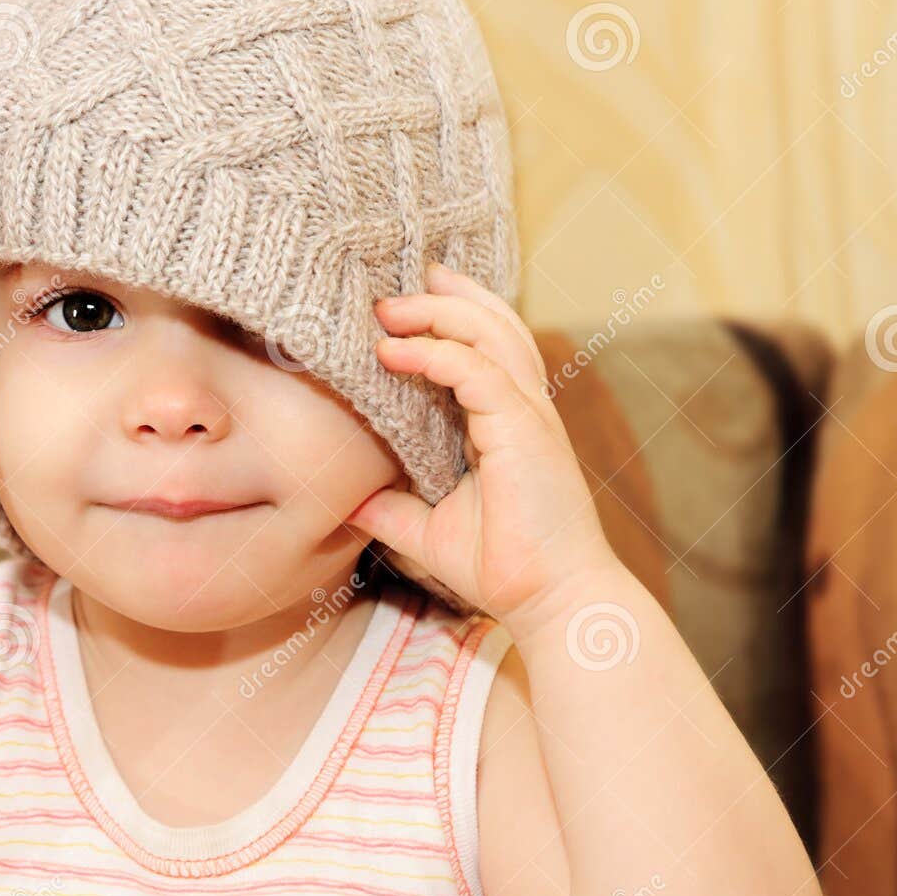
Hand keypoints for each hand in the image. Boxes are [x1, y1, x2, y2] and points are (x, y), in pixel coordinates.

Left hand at [344, 262, 619, 635]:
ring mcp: (528, 415)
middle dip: (443, 299)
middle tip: (389, 294)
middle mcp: (523, 409)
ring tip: (387, 308)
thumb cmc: (503, 568)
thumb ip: (390, 509)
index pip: (485, 347)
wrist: (551, 600)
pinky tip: (395, 352)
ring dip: (436, 314)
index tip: (402, 302)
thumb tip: (345, 500)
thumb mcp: (428, 532)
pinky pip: (477, 372)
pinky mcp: (524, 430)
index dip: (450, 315)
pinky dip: (436, 355)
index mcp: (507, 422)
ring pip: (488, 335)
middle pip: (493, 325)